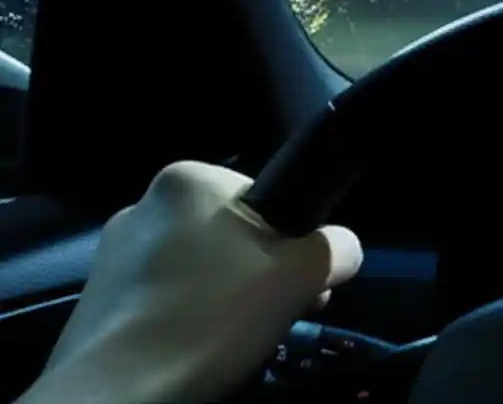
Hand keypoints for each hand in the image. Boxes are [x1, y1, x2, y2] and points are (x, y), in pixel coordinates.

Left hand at [20, 161, 362, 403]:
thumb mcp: (300, 276)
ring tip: (236, 338)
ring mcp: (114, 253)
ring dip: (228, 297)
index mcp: (189, 180)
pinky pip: (166, 297)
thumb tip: (342, 249)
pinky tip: (199, 348)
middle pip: (232, 235)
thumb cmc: (210, 319)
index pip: (266, 201)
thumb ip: (336, 248)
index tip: (301, 284)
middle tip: (278, 314)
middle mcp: (144, 205)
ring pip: (200, 268)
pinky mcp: (99, 298)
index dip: (294, 243)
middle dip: (262, 273)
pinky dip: (189, 318)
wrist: (118, 394)